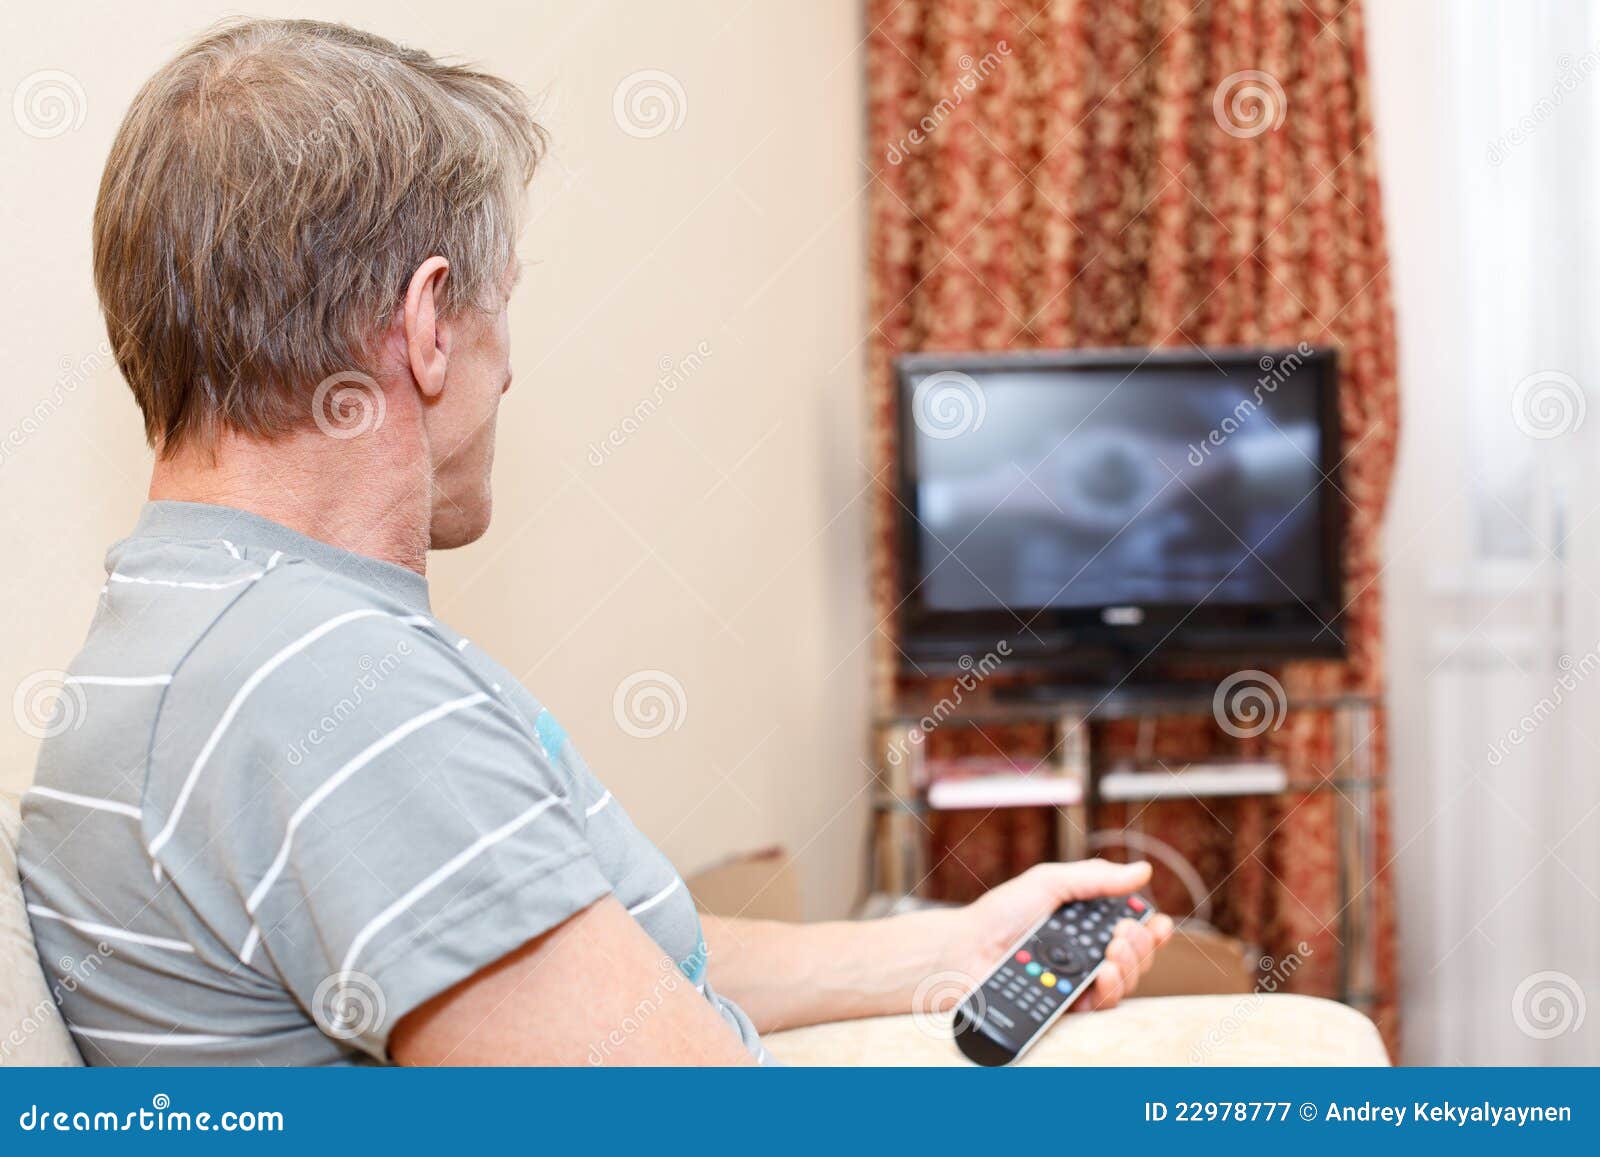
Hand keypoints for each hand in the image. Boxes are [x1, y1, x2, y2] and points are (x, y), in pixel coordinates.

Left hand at [948, 859, 1174, 1012]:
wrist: (965, 948)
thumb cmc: (1000, 914)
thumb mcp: (1048, 882)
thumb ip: (1095, 878)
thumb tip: (1141, 871)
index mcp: (1084, 924)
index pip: (1131, 930)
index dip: (1152, 930)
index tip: (1159, 923)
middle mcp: (1085, 954)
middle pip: (1135, 957)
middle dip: (1140, 944)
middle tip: (1121, 934)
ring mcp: (1077, 981)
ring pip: (1125, 983)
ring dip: (1129, 966)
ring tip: (1111, 953)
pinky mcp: (1066, 1006)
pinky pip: (1101, 1005)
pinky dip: (1109, 989)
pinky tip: (1102, 975)